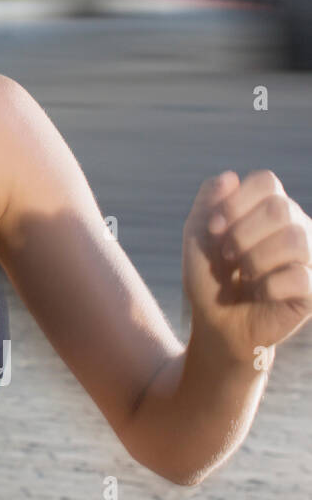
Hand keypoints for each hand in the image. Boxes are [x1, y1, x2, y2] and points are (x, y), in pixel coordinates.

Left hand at [183, 169, 311, 363]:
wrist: (216, 322)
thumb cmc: (210, 276)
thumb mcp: (198, 236)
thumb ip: (209, 202)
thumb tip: (230, 177)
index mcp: (269, 209)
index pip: (266, 181)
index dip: (235, 202)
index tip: (214, 227)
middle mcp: (296, 228)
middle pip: (280, 208)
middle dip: (242, 232)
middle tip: (228, 255)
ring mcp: (309, 258)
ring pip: (296, 239)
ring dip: (255, 258)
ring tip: (243, 274)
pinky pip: (299, 276)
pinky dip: (267, 285)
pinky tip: (258, 292)